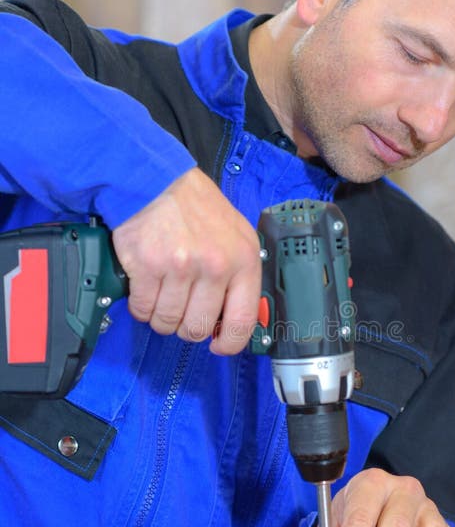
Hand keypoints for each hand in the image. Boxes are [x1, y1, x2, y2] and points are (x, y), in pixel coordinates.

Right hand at [112, 167, 260, 352]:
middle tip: (181, 311)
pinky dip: (141, 306)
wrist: (157, 181)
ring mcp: (180, 267)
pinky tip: (145, 288)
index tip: (218, 345)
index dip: (229, 343)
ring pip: (167, 322)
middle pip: (198, 328)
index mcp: (242, 260)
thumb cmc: (196, 209)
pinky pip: (142, 309)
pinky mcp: (147, 266)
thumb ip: (239, 275)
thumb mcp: (236, 236)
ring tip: (161, 295)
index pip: (241, 321)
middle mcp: (214, 266)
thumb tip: (231, 320)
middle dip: (186, 327)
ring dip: (161, 317)